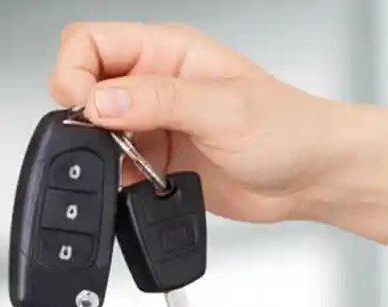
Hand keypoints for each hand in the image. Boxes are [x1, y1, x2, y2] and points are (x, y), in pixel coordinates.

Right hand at [46, 21, 335, 224]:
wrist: (312, 179)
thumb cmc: (290, 129)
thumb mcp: (224, 109)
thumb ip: (157, 101)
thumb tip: (98, 100)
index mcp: (166, 50)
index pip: (88, 42)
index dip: (74, 74)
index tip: (86, 110)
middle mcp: (151, 82)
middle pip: (78, 84)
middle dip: (80, 116)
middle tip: (110, 139)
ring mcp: (148, 122)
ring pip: (88, 130)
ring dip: (99, 152)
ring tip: (135, 162)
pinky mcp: (149, 160)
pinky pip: (107, 167)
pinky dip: (114, 180)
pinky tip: (144, 182)